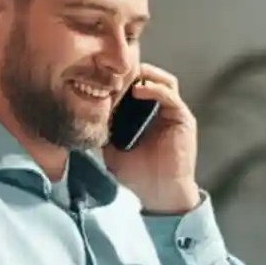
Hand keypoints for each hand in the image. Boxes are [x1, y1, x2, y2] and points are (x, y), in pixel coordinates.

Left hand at [102, 62, 200, 213]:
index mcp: (143, 115)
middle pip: (148, 78)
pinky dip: (154, 88)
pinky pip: (169, 94)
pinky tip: (137, 89)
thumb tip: (83, 116)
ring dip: (144, 74)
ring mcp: (172, 112)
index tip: (99, 76)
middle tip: (111, 69)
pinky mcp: (182, 117)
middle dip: (130, 72)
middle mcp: (159, 109)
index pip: (133, 86)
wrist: (159, 194)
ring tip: (124, 76)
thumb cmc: (138, 174)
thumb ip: (103, 130)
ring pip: (162, 80)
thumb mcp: (112, 148)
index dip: (117, 80)